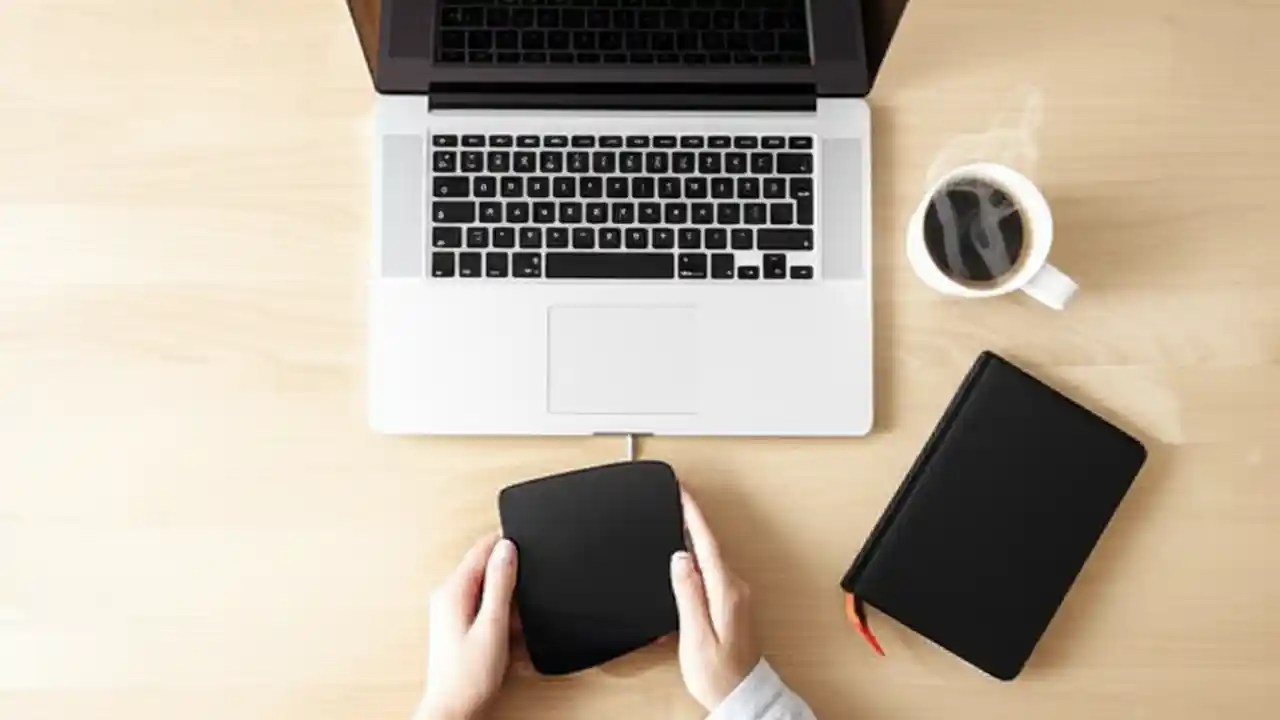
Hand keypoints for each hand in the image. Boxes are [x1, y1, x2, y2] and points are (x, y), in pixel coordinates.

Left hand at [417, 534, 517, 719]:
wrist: (453, 710)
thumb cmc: (468, 677)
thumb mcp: (492, 625)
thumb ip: (500, 584)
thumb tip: (507, 548)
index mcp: (453, 590)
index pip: (482, 548)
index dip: (507, 545)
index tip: (527, 550)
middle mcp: (448, 596)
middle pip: (486, 569)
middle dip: (510, 581)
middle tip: (521, 604)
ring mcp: (451, 610)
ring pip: (489, 591)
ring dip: (507, 604)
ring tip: (512, 630)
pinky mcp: (459, 624)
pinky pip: (486, 609)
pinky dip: (501, 619)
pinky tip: (506, 640)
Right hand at [669, 490, 761, 710]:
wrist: (742, 697)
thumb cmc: (718, 673)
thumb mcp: (696, 634)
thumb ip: (688, 593)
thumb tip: (680, 558)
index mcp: (726, 591)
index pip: (706, 543)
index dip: (693, 514)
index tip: (683, 491)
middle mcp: (736, 588)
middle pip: (709, 546)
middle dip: (691, 521)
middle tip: (676, 499)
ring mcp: (737, 595)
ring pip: (711, 559)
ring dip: (693, 541)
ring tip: (677, 522)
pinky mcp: (734, 604)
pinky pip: (713, 573)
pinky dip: (698, 562)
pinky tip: (687, 562)